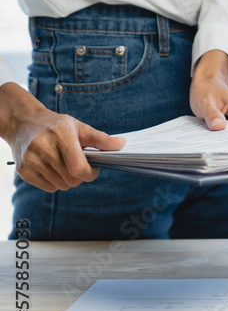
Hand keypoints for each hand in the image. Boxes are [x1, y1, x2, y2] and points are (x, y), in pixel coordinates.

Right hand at [0, 82, 124, 191]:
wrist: (23, 123)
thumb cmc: (56, 126)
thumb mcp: (79, 127)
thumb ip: (100, 139)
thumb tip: (122, 145)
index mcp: (61, 135)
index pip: (79, 168)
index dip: (90, 173)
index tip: (93, 168)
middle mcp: (43, 147)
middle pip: (72, 180)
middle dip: (81, 176)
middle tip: (79, 165)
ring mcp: (31, 160)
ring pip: (62, 186)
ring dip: (68, 180)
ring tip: (64, 164)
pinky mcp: (23, 170)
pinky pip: (49, 188)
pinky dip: (55, 182)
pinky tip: (52, 168)